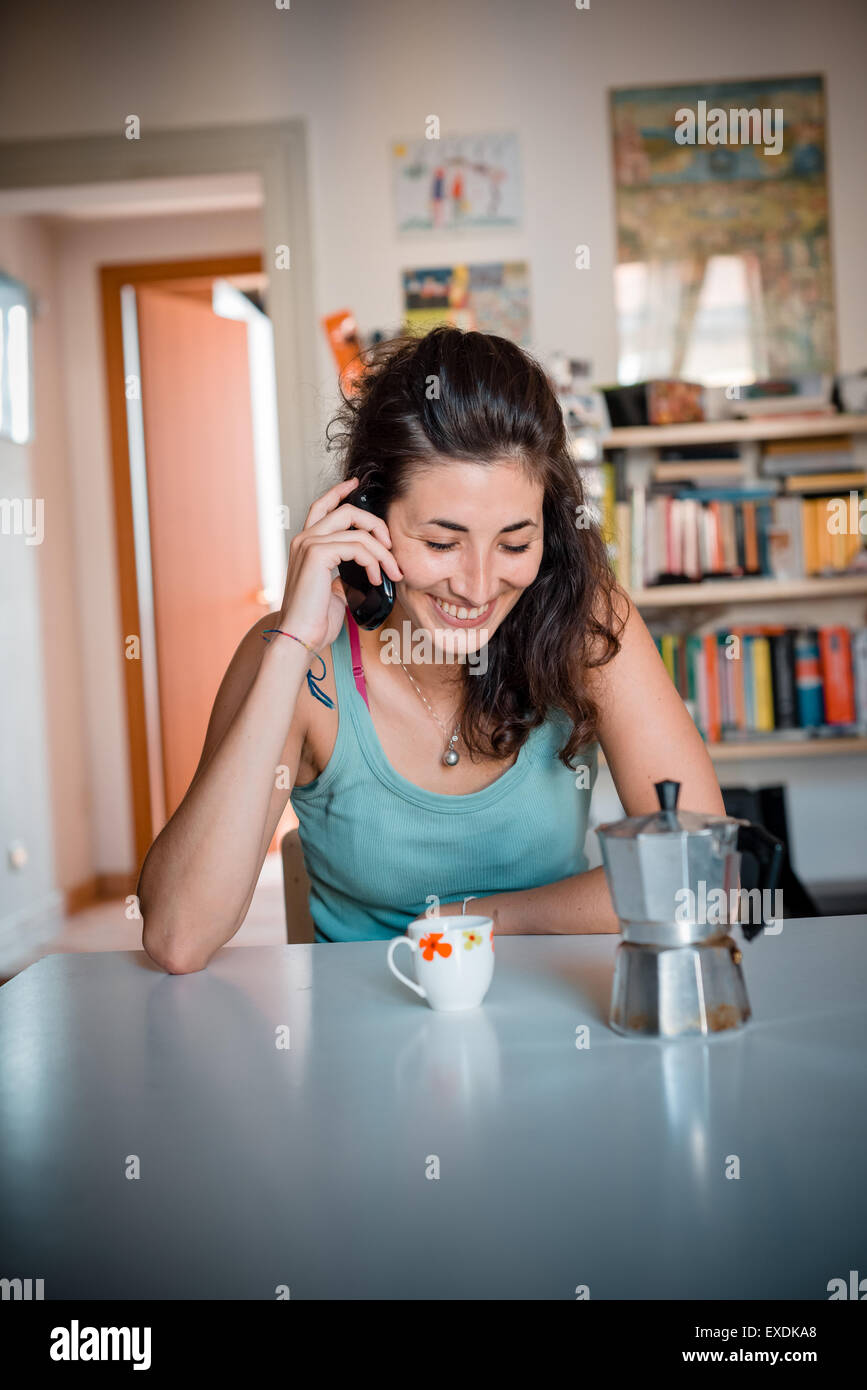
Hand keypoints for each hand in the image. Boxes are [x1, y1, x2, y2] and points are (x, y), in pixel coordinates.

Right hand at [279, 477, 402, 651]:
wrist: (300, 637)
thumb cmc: (316, 619)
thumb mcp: (334, 590)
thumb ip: (344, 572)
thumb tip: (366, 569)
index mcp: (306, 544)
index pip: (322, 506)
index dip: (339, 491)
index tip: (356, 484)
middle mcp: (304, 539)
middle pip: (347, 511)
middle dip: (376, 525)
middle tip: (391, 548)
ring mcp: (309, 544)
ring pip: (358, 531)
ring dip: (383, 552)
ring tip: (392, 572)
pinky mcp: (317, 553)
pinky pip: (358, 546)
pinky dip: (374, 561)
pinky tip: (377, 578)